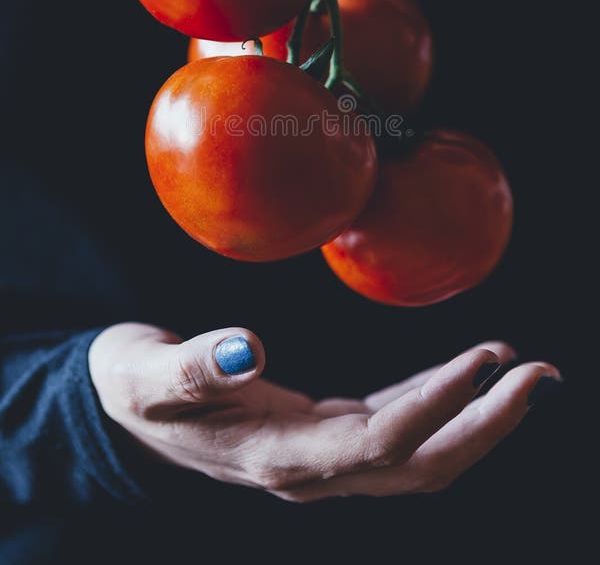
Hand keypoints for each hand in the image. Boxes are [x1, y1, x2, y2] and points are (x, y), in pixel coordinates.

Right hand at [89, 323, 559, 501]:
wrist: (120, 414)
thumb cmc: (133, 388)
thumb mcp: (146, 373)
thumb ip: (195, 367)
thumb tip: (247, 346)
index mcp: (275, 454)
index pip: (378, 439)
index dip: (437, 403)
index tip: (486, 359)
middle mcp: (309, 470)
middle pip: (419, 465)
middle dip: (487, 426)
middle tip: (541, 376)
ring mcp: (318, 462)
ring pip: (417, 458)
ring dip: (476, 420)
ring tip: (522, 373)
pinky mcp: (321, 440)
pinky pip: (395, 434)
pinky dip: (438, 407)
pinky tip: (460, 377)